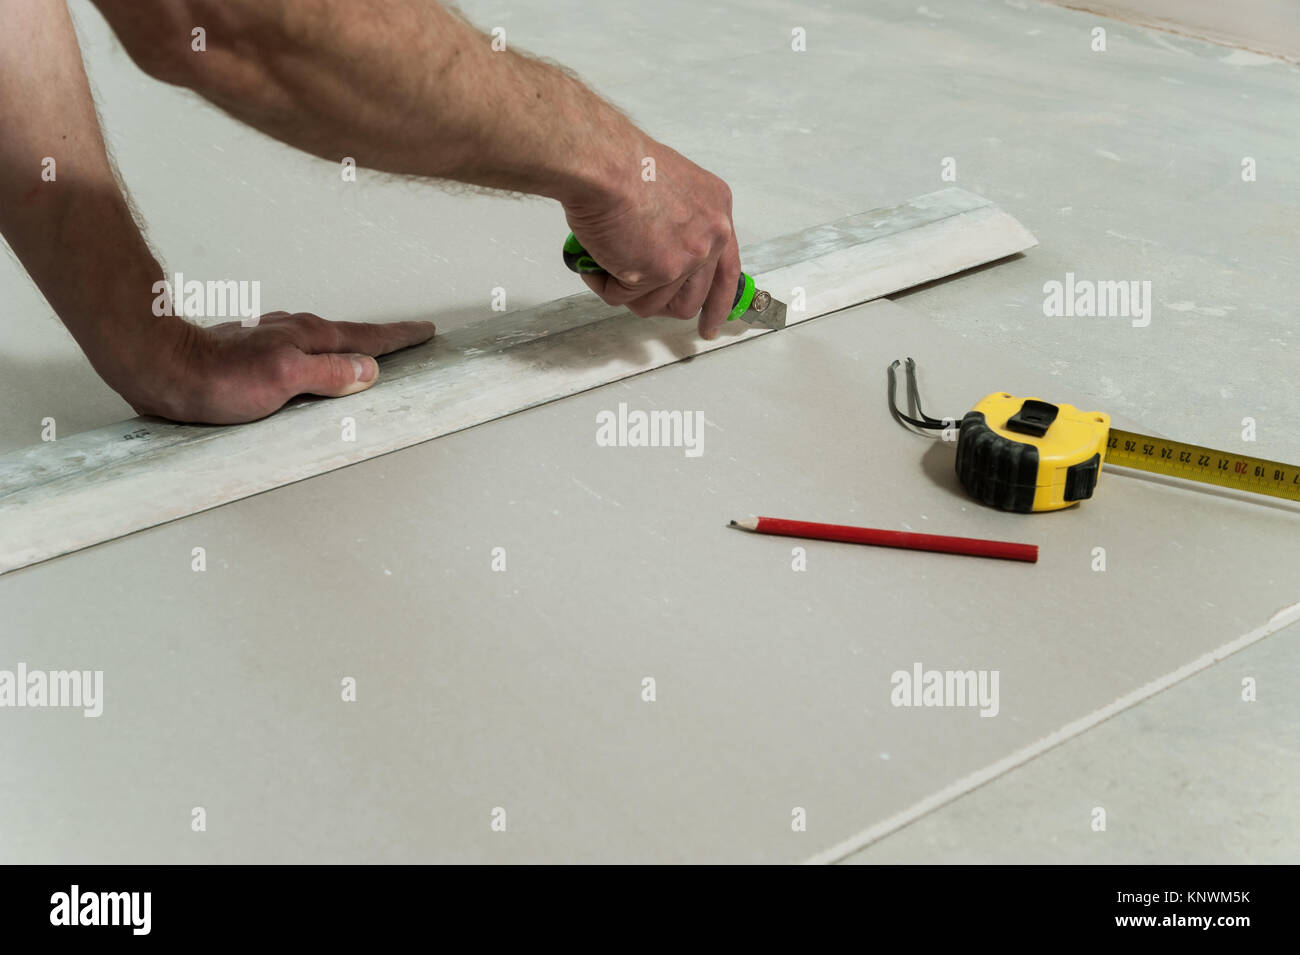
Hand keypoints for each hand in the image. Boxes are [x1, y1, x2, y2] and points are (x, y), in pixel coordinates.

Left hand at [115, 312, 435, 423]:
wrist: (159, 368)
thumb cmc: (217, 380)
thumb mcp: (284, 380)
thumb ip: (330, 374)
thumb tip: (369, 371)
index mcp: (309, 338)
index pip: (366, 338)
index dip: (398, 337)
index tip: (425, 331)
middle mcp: (293, 333)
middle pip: (350, 336)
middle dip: (381, 339)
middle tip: (408, 338)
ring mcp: (272, 339)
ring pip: (324, 342)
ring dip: (349, 346)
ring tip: (368, 353)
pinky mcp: (252, 352)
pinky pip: (300, 352)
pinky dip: (319, 355)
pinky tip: (312, 363)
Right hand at [562, 143, 740, 339]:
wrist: (602, 163)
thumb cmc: (623, 164)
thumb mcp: (672, 187)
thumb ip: (679, 222)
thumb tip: (661, 248)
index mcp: (717, 211)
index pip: (727, 272)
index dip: (718, 304)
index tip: (710, 322)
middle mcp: (710, 237)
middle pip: (692, 299)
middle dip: (663, 305)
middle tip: (638, 297)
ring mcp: (686, 259)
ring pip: (656, 304)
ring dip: (627, 292)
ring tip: (606, 265)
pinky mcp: (656, 273)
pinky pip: (624, 297)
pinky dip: (604, 285)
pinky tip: (595, 263)